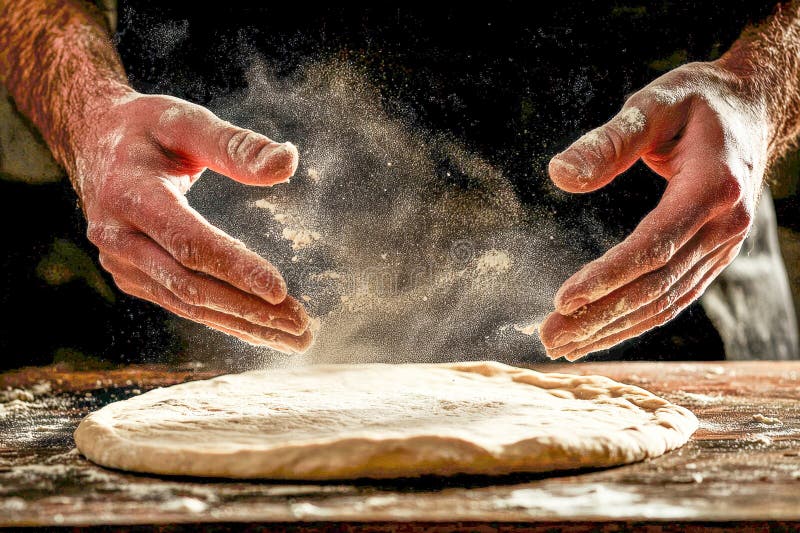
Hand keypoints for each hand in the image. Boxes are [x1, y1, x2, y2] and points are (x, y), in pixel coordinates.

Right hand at [75, 92, 312, 352]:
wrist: (91, 141)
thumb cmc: (145, 128)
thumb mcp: (185, 121)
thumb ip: (235, 144)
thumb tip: (288, 163)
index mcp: (128, 194)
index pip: (188, 241)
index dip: (234, 267)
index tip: (280, 291)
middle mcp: (118, 237)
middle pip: (191, 284)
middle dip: (249, 309)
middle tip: (302, 328)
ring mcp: (122, 263)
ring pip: (189, 303)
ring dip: (243, 324)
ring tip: (295, 338)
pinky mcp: (133, 276)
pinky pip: (182, 303)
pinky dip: (224, 318)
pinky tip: (261, 331)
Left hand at [539, 62, 768, 360]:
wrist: (750, 105)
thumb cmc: (696, 100)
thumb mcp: (652, 105)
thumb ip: (608, 141)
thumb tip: (560, 174)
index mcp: (713, 188)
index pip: (655, 247)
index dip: (608, 277)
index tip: (562, 300)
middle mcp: (725, 225)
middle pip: (657, 286)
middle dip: (600, 316)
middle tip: (549, 338)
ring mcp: (725, 245)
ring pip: (666, 301)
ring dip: (614, 327)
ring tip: (565, 345)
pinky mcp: (715, 253)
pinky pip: (676, 296)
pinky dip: (638, 319)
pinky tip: (603, 332)